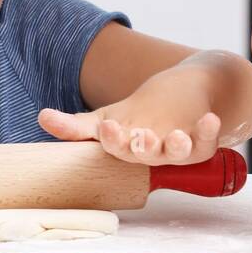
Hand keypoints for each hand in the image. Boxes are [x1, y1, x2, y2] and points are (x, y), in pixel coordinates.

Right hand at [39, 61, 234, 165]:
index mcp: (125, 150)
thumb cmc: (140, 114)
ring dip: (176, 148)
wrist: (182, 95)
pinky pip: (207, 143)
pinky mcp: (202, 143)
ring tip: (176, 137)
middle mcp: (151, 154)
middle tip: (138, 139)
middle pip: (145, 157)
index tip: (107, 128)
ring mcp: (177, 150)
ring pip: (177, 155)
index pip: (116, 149)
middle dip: (140, 149)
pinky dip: (208, 131)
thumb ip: (74, 125)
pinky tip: (209, 119)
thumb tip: (42, 118)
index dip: (112, 140)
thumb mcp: (104, 117)